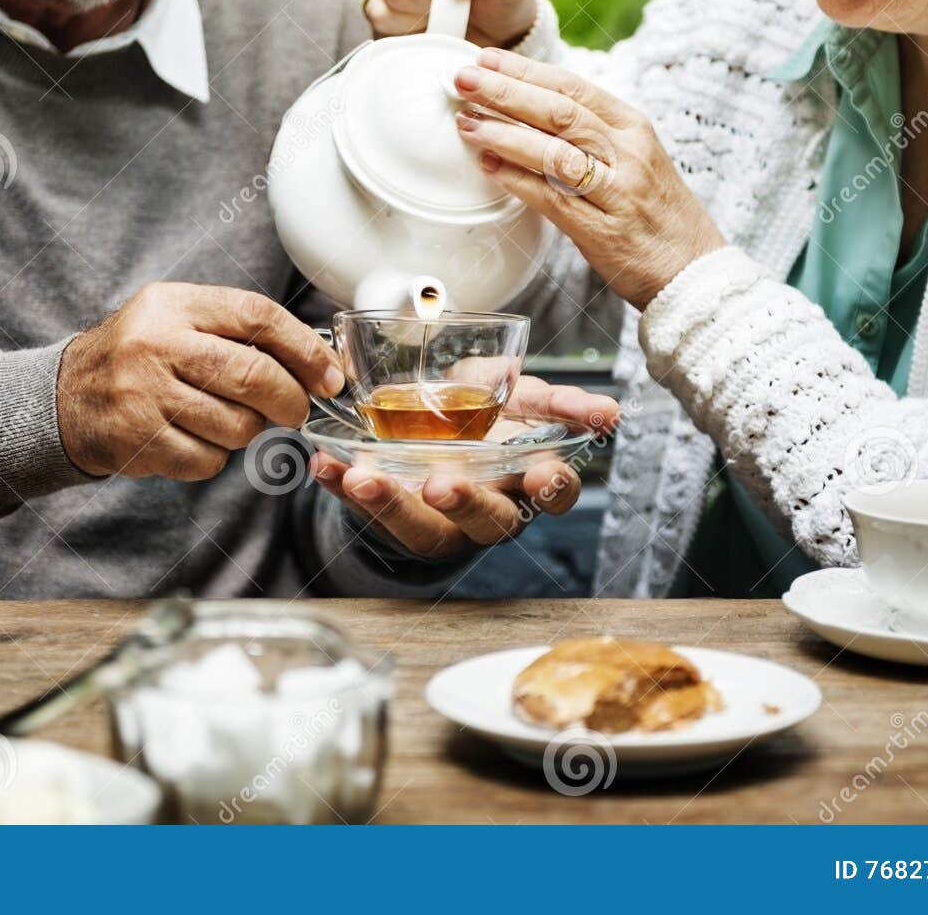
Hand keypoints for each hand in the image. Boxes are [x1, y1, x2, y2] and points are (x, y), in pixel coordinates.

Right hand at [57, 283, 343, 479]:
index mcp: (175, 304)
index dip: (305, 348)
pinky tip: (194, 439)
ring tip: (226, 419)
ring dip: (248, 431)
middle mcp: (157, 344)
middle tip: (297, 410)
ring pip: (237, 425)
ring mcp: (144, 394)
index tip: (330, 375)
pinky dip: (215, 457)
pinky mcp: (137, 440)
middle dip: (291, 399)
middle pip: (252, 374)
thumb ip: (240, 330)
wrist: (65, 397)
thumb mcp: (180, 319)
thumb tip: (319, 359)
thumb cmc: (143, 358)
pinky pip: (209, 460)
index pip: (257, 315)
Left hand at [310, 377, 618, 559]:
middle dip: (465, 503)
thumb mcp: (520, 398)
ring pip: (421, 528)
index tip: (541, 473)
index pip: (553, 493)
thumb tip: (602, 411)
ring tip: (361, 477)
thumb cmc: (486, 419)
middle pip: (486, 520)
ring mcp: (439, 520)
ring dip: (390, 505)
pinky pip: (365, 512)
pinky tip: (325, 464)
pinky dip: (342, 489)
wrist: (435, 431)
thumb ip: (555, 401)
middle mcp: (488, 508)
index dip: (550, 487)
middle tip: (439, 485)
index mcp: (527, 481)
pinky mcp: (392, 519)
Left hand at [451, 49, 727, 310]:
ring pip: (553, 151)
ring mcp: (617, 191)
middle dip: (506, 91)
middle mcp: (628, 153)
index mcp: (633, 128)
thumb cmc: (657, 214)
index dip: (526, 71)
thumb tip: (532, 112)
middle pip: (559, 111)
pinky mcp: (602, 230)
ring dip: (504, 134)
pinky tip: (489, 167)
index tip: (487, 59)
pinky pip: (551, 198)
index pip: (574, 86)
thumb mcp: (635, 160)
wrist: (694, 270)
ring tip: (466, 123)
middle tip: (464, 80)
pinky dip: (516, 180)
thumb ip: (592, 136)